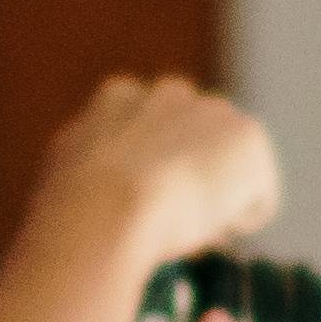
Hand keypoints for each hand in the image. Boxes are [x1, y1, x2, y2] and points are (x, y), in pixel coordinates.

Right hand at [34, 76, 284, 271]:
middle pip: (195, 151)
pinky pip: (256, 202)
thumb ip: (86, 168)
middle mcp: (170, 93)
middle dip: (190, 184)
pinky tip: (207, 228)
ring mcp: (213, 111)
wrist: (104, 210)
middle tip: (163, 224)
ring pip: (226, 175)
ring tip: (181, 227)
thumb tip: (78, 185)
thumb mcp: (64, 180)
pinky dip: (238, 224)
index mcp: (117, 99)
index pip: (150, 139)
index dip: (149, 184)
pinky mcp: (251, 140)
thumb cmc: (73, 212)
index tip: (136, 213)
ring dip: (214, 204)